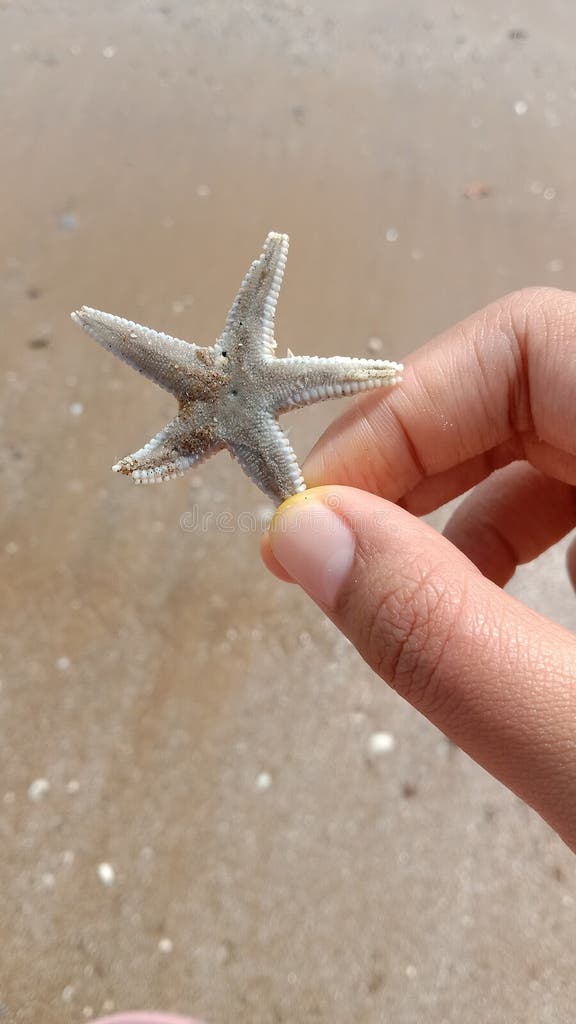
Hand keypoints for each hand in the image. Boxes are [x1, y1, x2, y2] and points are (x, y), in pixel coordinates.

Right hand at [262, 287, 575, 850]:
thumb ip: (444, 638)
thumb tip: (306, 537)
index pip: (529, 341)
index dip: (408, 408)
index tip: (322, 497)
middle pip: (528, 384)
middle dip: (413, 460)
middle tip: (328, 539)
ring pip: (547, 442)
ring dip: (451, 503)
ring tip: (387, 582)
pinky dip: (503, 539)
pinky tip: (464, 604)